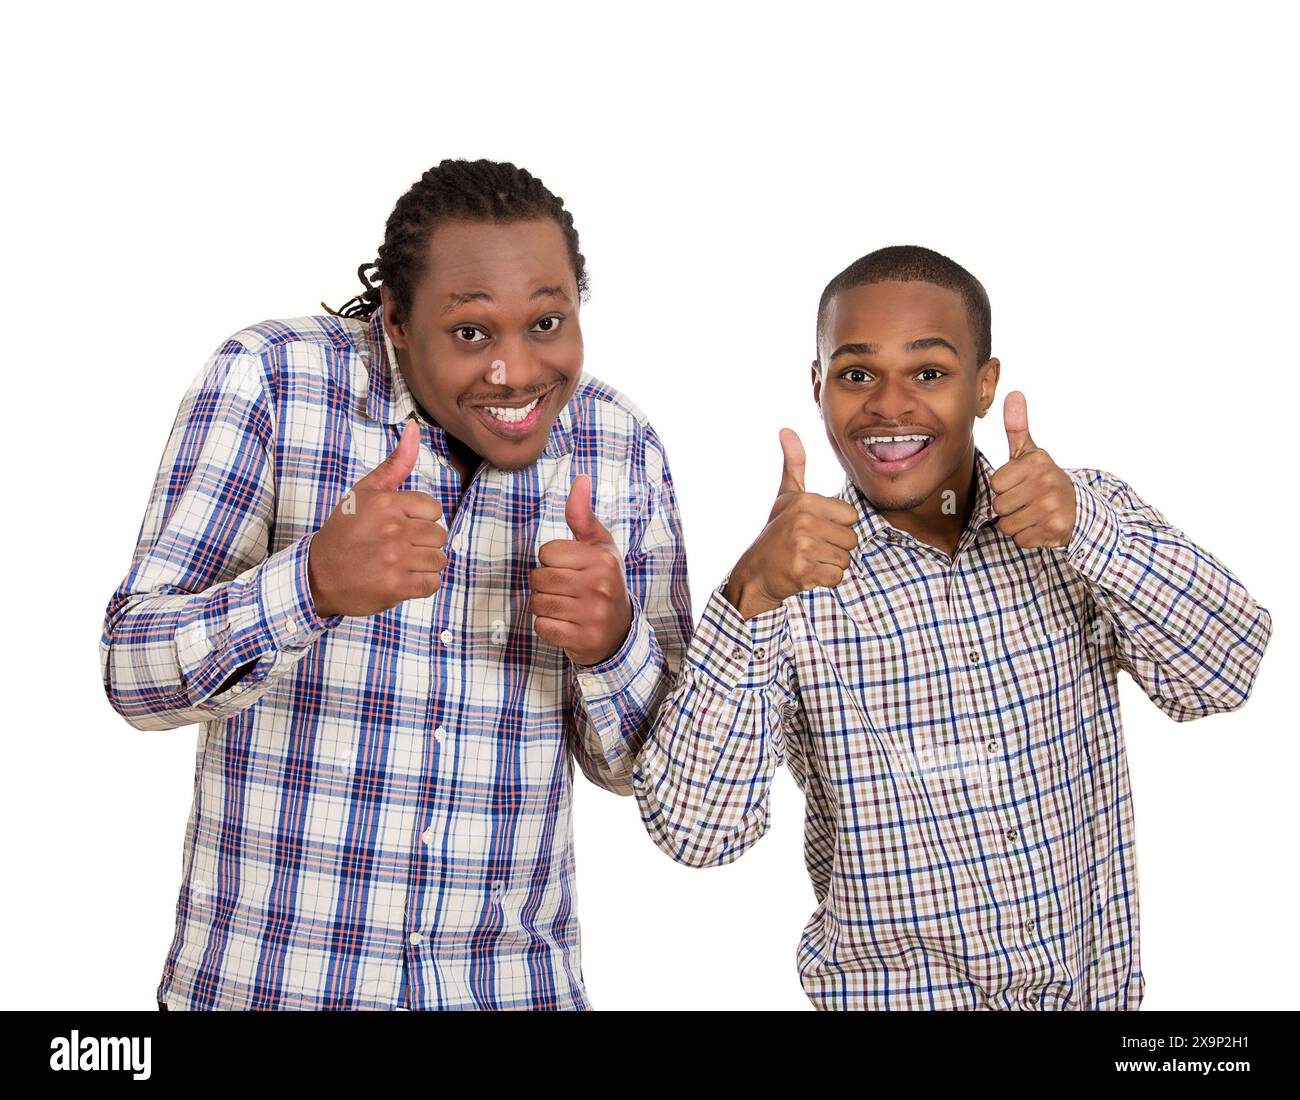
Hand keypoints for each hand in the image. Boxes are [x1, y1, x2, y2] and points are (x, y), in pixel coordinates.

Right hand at [307, 420, 446, 616]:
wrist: (318, 574)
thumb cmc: (344, 531)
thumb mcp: (364, 492)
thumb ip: (395, 464)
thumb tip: (416, 428)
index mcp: (386, 503)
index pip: (433, 509)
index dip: (421, 520)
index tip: (401, 526)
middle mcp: (392, 529)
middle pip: (439, 535)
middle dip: (423, 543)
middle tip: (399, 547)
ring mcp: (395, 559)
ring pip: (438, 560)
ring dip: (423, 564)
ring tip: (400, 563)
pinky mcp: (396, 586)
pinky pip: (433, 583)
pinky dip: (422, 584)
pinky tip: (402, 579)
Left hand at [529, 474, 632, 665]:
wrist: (620, 632)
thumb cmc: (604, 582)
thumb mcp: (599, 546)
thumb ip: (583, 515)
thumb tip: (580, 478)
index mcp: (602, 560)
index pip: (546, 552)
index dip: (551, 561)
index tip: (569, 568)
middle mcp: (600, 587)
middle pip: (539, 578)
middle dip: (545, 584)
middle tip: (565, 590)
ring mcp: (592, 615)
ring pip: (538, 603)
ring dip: (545, 606)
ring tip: (566, 606)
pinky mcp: (582, 640)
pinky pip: (542, 627)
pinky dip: (547, 626)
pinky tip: (566, 624)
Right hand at [723, 428, 858, 619]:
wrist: (755, 572)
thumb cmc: (776, 533)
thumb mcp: (785, 497)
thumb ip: (793, 465)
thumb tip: (786, 430)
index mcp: (805, 501)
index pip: (851, 516)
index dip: (837, 526)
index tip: (815, 529)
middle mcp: (804, 521)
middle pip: (851, 539)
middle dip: (835, 548)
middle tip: (810, 548)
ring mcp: (803, 546)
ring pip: (845, 560)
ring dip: (830, 565)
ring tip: (808, 560)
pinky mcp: (803, 571)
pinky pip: (836, 577)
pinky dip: (825, 580)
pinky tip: (807, 574)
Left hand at [990, 391, 1076, 547]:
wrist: (1079, 510)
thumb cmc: (1045, 480)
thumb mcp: (1031, 453)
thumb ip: (1017, 427)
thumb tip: (1014, 393)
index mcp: (1037, 463)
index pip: (996, 483)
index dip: (1005, 487)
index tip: (1022, 484)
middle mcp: (1047, 483)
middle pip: (999, 505)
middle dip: (1010, 506)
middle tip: (1028, 500)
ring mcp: (1052, 508)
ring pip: (1007, 524)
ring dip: (1017, 523)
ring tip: (1034, 513)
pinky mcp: (1055, 530)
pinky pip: (1020, 539)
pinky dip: (1028, 537)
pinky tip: (1041, 526)